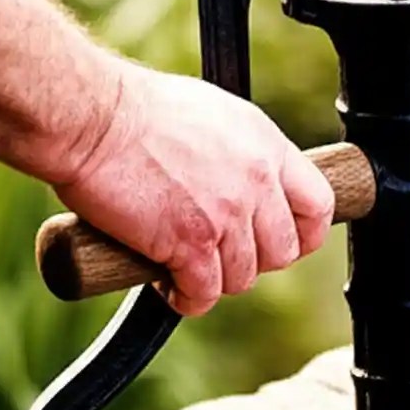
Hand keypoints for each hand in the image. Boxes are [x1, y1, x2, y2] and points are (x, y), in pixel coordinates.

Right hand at [53, 62, 335, 315]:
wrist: (91, 116)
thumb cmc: (134, 110)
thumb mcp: (212, 115)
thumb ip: (240, 151)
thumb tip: (245, 179)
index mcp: (266, 146)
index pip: (319, 204)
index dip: (304, 233)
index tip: (283, 241)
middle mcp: (256, 181)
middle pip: (282, 251)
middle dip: (252, 261)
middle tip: (219, 255)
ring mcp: (226, 215)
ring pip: (242, 278)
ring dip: (214, 281)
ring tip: (185, 269)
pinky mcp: (189, 244)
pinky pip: (203, 293)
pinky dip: (185, 298)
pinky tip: (166, 284)